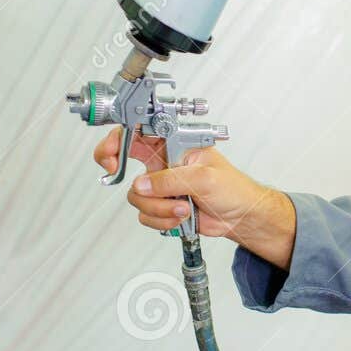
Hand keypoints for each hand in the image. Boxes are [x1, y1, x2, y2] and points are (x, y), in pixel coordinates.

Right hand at [93, 127, 295, 266]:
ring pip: (137, 196)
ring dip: (159, 207)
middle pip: (124, 161)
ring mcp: (160, 185)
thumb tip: (143, 184)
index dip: (117, 139)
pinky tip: (181, 217)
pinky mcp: (161, 205)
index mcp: (174, 144)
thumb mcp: (204, 177)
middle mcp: (163, 162)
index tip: (110, 156)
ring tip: (184, 208)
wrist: (240, 217)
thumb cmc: (233, 188)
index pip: (137, 131)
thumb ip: (171, 180)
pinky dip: (162, 220)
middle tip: (132, 182)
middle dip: (125, 175)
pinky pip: (145, 214)